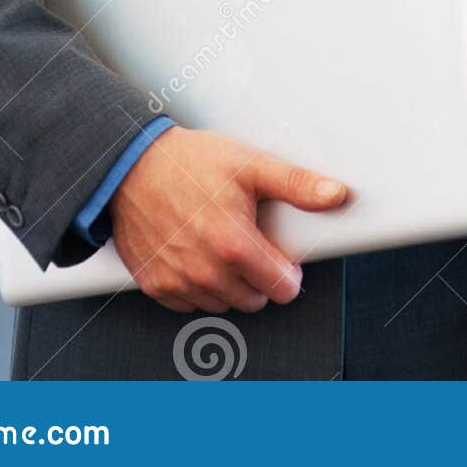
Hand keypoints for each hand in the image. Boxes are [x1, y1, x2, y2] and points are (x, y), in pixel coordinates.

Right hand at [108, 126, 347, 314]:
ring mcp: (178, 282)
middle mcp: (205, 272)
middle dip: (259, 276)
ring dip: (229, 283)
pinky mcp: (156, 285)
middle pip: (255, 300)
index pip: (282, 288)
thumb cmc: (188, 162)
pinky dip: (198, 286)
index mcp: (233, 245)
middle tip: (248, 241)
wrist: (132, 165)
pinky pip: (190, 303)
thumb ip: (296, 183)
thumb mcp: (249, 164)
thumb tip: (335, 194)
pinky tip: (197, 254)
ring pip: (223, 303)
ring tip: (222, 244)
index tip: (280, 255)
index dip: (287, 271)